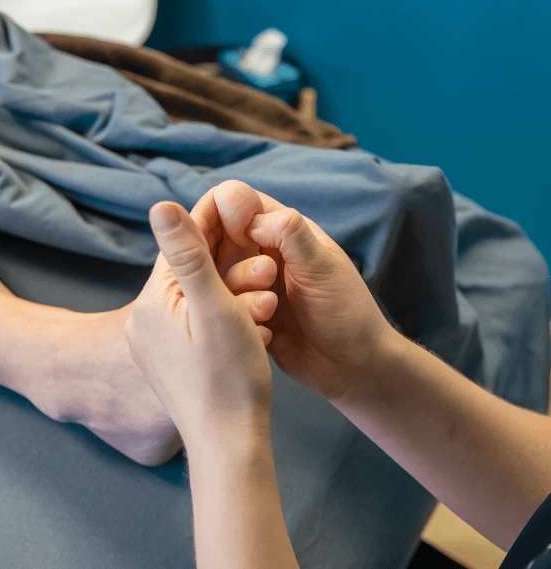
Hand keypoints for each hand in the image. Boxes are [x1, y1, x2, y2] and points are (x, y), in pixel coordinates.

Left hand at [124, 191, 278, 449]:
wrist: (228, 443)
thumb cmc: (229, 377)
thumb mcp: (213, 308)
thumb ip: (188, 255)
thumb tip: (159, 205)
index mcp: (151, 302)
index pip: (180, 245)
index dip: (208, 219)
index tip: (234, 199)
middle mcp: (144, 320)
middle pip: (189, 271)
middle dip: (227, 260)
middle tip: (260, 251)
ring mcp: (155, 343)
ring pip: (196, 297)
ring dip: (230, 288)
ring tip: (263, 288)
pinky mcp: (169, 359)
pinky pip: (196, 321)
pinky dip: (222, 313)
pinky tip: (248, 317)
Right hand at [213, 180, 393, 401]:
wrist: (353, 366)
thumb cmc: (346, 310)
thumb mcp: (321, 265)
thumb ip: (287, 232)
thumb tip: (245, 214)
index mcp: (282, 230)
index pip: (234, 202)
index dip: (217, 210)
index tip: (219, 233)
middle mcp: (261, 253)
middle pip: (216, 238)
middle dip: (224, 257)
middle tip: (260, 278)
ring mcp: (251, 285)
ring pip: (216, 276)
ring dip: (240, 291)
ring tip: (273, 307)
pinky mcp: (245, 314)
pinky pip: (223, 307)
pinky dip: (240, 316)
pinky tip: (268, 330)